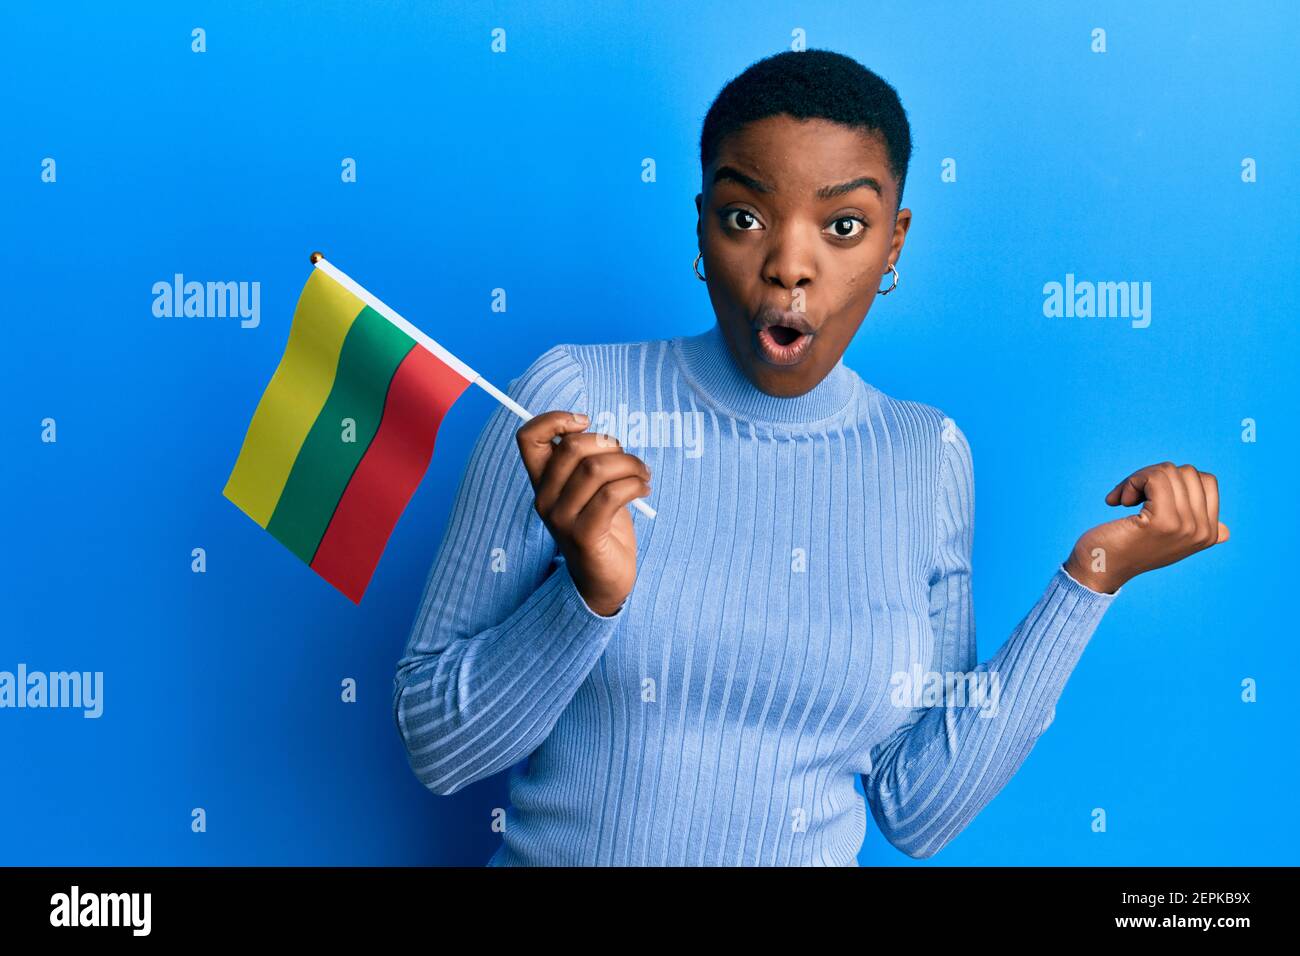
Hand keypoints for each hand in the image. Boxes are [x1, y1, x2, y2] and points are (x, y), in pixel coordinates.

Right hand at [515, 411, 651, 615]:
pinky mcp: (583, 535)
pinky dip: (635, 485)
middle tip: (630, 460)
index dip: (554, 419)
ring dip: (630, 464)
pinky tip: (644, 489)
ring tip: (643, 475)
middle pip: (572, 447)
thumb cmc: (601, 526)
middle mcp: (544, 498)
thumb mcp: (590, 488)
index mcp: (542, 481)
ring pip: (596, 468)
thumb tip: (603, 434)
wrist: (603, 580)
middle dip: (610, 444)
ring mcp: (561, 518)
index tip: (585, 422)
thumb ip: (587, 461)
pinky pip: (611, 495)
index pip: (527, 437)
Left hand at [1064, 461, 1228, 593]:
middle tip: (1131, 497)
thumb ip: (1196, 529)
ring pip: (1169, 471)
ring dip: (1138, 478)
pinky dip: (1132, 481)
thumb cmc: (1128, 548)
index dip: (1172, 479)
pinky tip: (1117, 502)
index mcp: (1210, 534)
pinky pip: (1155, 477)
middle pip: (1187, 472)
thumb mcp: (1169, 538)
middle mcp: (1204, 532)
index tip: (1149, 496)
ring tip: (1124, 500)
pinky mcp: (1164, 521)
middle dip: (1153, 476)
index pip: (1205, 480)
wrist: (1099, 569)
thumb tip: (1225, 531)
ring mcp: (1187, 526)